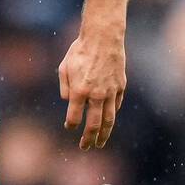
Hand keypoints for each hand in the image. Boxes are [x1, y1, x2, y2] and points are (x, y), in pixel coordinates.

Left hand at [58, 31, 125, 149]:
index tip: (69, 127)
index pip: (74, 117)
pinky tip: (108, 120)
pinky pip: (116, 105)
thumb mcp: (64, 68)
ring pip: (109, 119)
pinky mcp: (120, 86)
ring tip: (100, 143)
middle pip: (94, 124)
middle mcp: (96, 94)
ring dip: (104, 134)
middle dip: (89, 138)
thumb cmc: (80, 51)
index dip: (71, 125)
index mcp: (79, 91)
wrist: (103, 37)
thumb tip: (69, 102)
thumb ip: (65, 88)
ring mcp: (110, 91)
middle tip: (85, 147)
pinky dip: (112, 114)